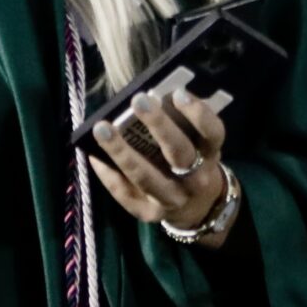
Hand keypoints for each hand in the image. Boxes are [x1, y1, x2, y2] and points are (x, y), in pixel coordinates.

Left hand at [91, 79, 239, 247]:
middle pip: (179, 152)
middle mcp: (195, 180)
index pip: (212, 133)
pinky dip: (107, 173)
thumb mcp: (199, 143)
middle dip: (158, 125)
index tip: (178, 93)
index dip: (198, 114)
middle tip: (138, 100)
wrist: (198, 207)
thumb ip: (185, 123)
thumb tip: (155, 95)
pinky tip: (94, 154)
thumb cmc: (194, 161)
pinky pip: (124, 192)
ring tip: (101, 128)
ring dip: (121, 151)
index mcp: (211, 155)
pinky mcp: (149, 213)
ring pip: (145, 175)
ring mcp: (172, 199)